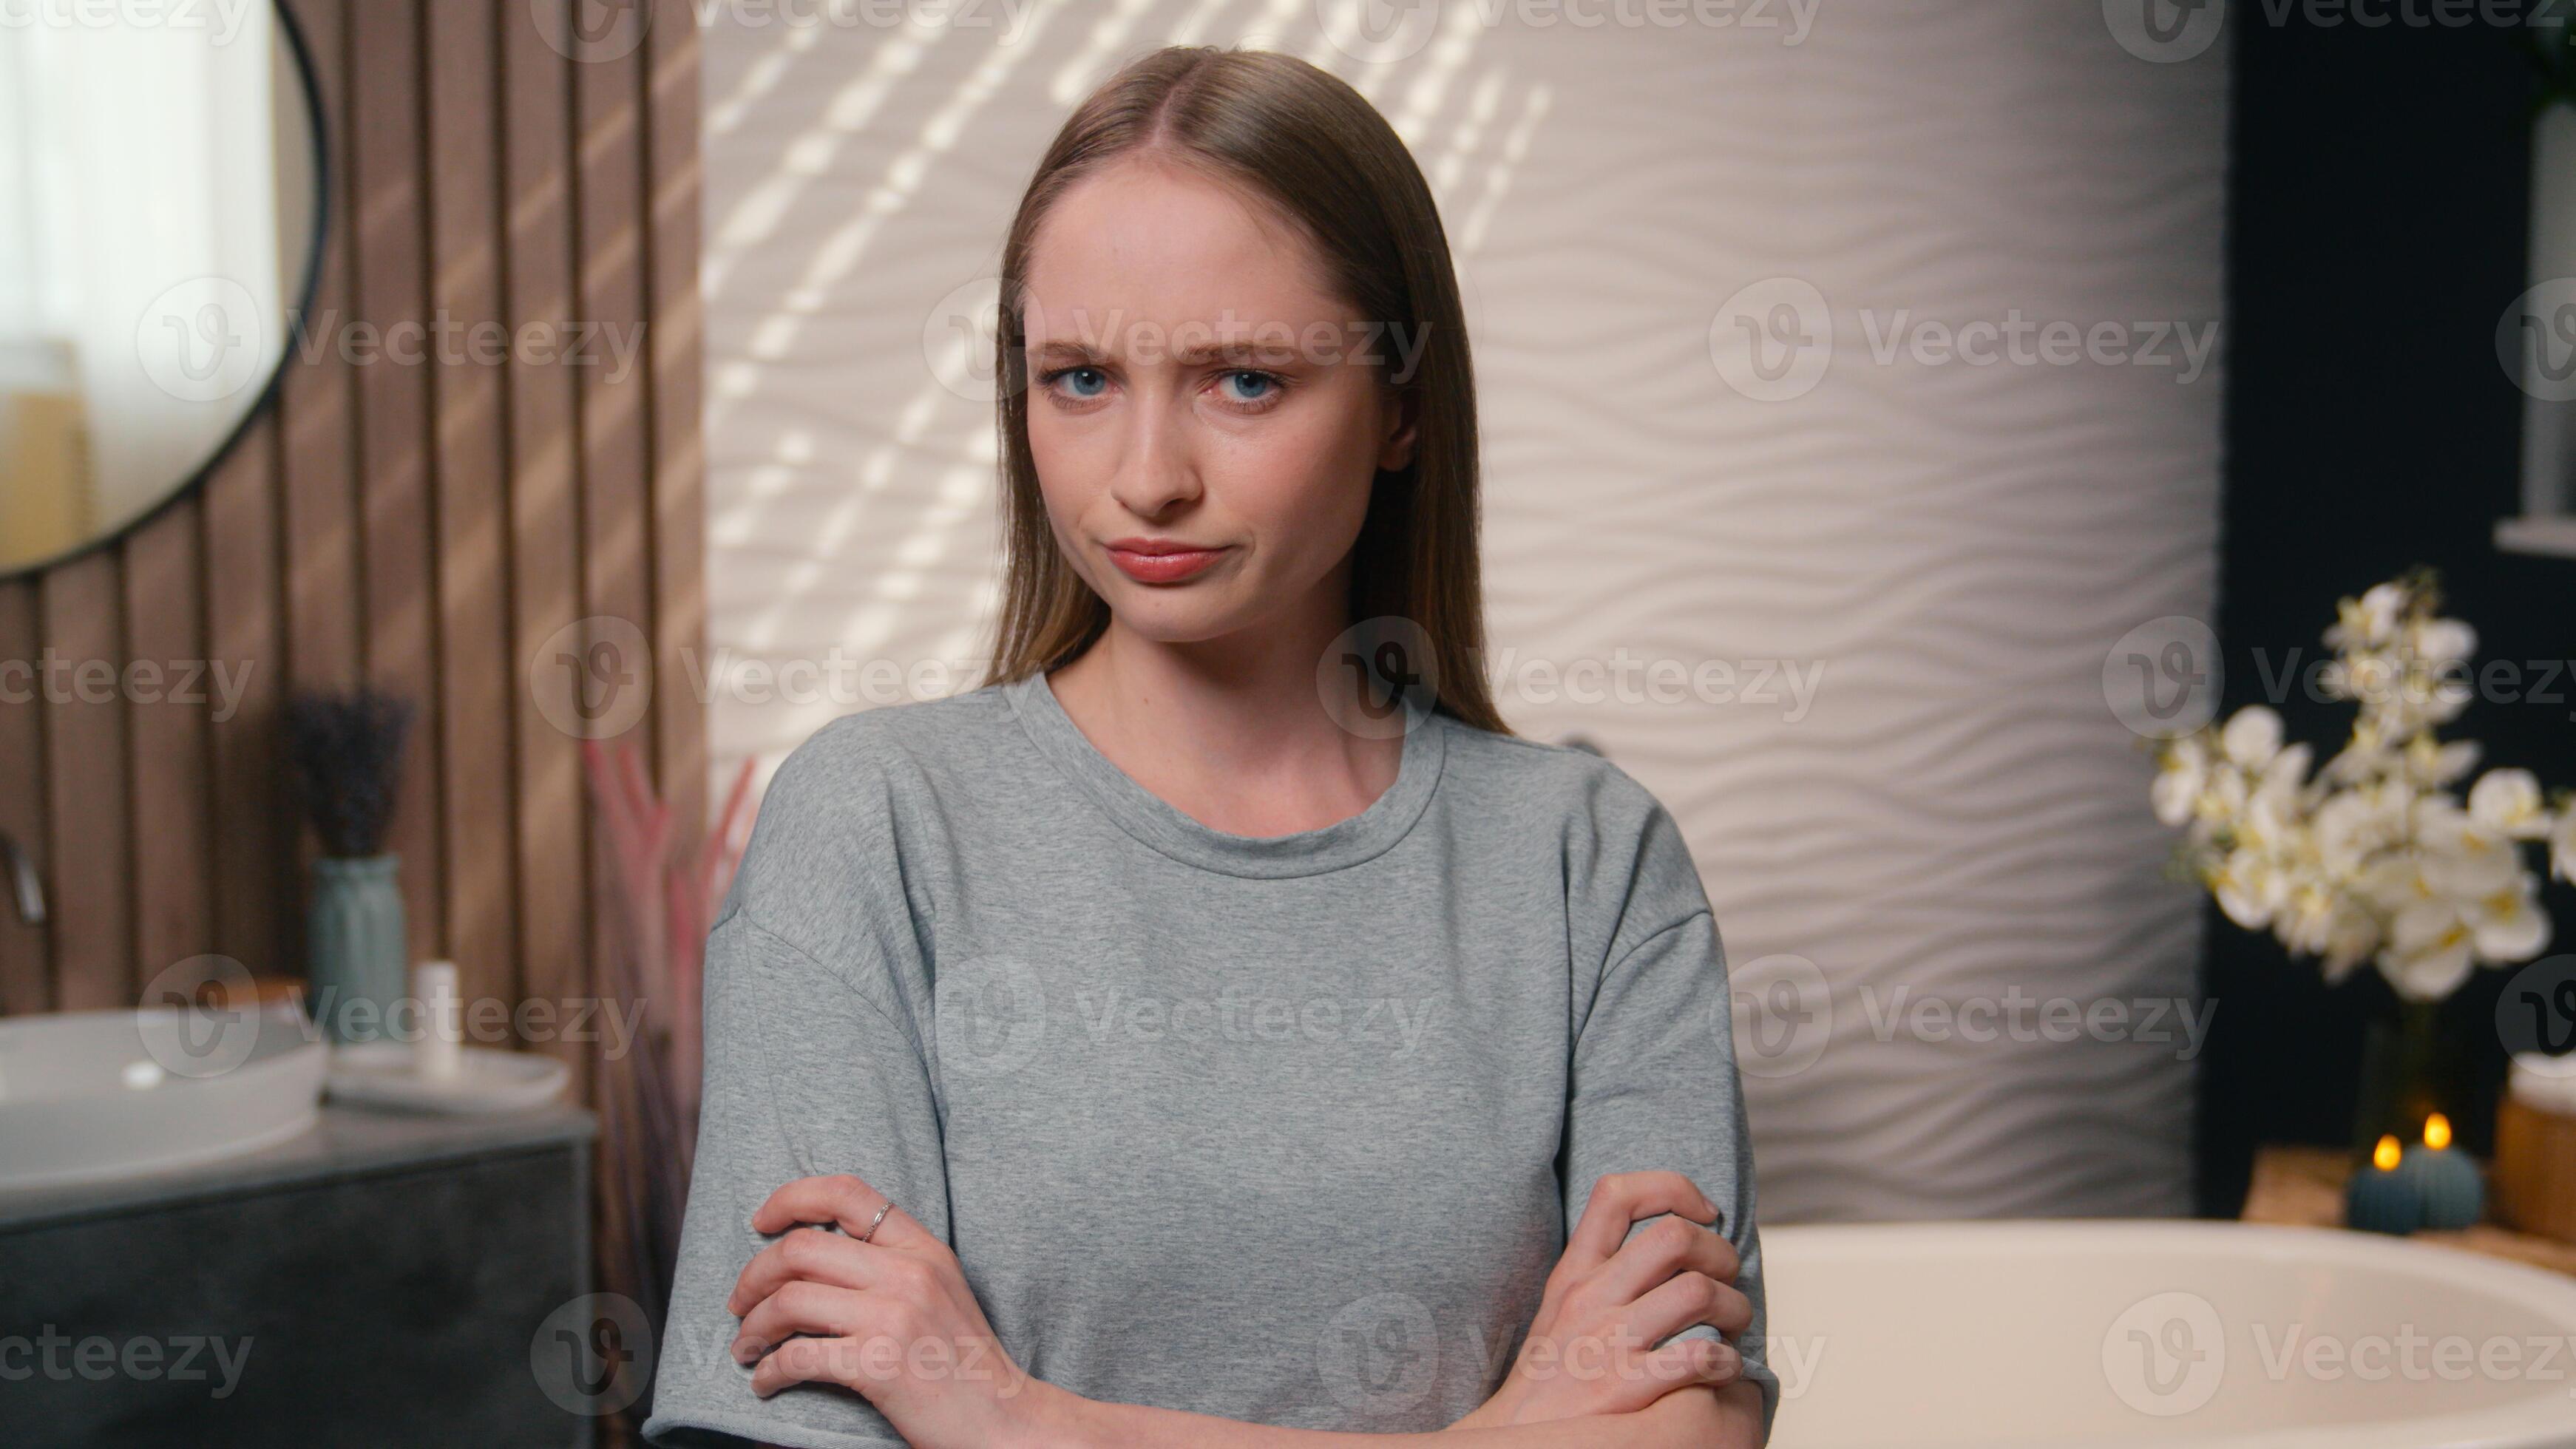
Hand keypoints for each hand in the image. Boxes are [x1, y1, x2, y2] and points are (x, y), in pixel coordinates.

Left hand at [725, 1174, 1073, 1448]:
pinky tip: (766, 1382)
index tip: (760, 1222)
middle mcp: (907, 1272)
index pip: (847, 1193)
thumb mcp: (940, 1289)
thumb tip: (812, 1257)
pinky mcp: (879, 1364)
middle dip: (752, 1276)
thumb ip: (891, 1263)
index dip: (791, 1198)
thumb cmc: (963, 1362)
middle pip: (800, 1248)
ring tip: (747, 1349)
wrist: (1004, 1420)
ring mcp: (893, 1317)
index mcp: (922, 1247)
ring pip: (789, 1300)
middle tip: (740, 1305)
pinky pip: (797, 1356)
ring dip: (752, 1327)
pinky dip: (769, 1371)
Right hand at [1452, 1171, 1750, 1428]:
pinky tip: (1723, 1368)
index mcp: (1575, 1272)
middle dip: (1720, 1251)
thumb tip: (1671, 1242)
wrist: (1521, 1437)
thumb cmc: (1552, 1373)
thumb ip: (1603, 1271)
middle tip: (1728, 1275)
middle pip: (1673, 1236)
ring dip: (1734, 1306)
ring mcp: (1609, 1342)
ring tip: (1734, 1323)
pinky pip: (1699, 1356)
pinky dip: (1727, 1360)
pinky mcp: (1629, 1387)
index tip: (1703, 1211)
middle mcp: (1591, 1298)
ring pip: (1697, 1291)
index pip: (1617, 1194)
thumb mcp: (1561, 1306)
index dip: (1672, 1187)